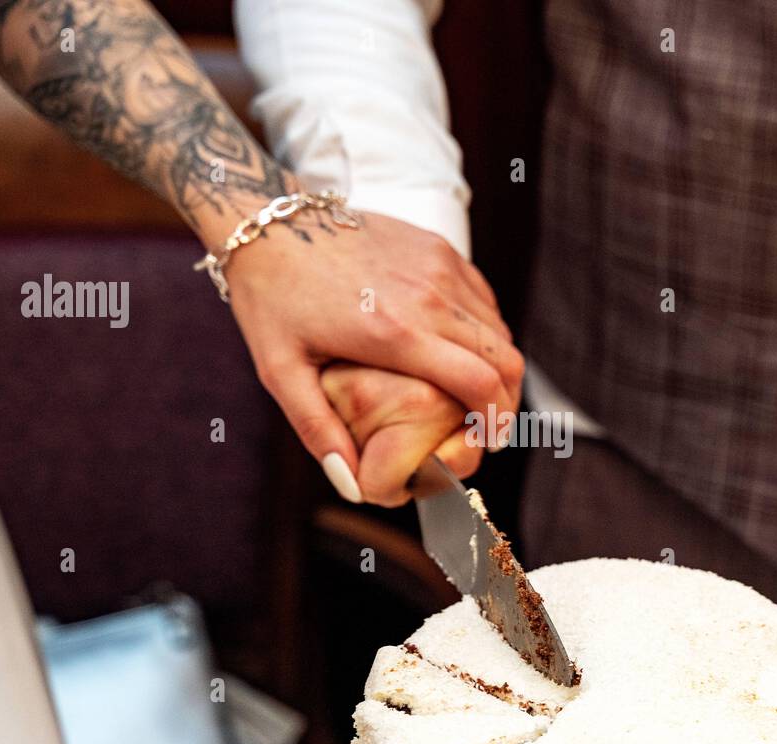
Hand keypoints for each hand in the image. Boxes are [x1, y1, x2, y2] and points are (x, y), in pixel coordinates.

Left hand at [225, 212, 521, 500]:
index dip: (495, 420)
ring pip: (499, 329)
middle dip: (506, 401)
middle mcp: (427, 296)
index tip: (489, 442)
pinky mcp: (438, 248)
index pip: (479, 382)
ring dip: (499, 367)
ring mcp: (438, 266)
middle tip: (489, 427)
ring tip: (478, 395)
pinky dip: (486, 331)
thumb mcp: (280, 372)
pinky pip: (482, 299)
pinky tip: (463, 352)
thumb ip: (318, 431)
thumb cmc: (272, 301)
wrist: (270, 223)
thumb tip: (353, 486)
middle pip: (504, 358)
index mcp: (393, 334)